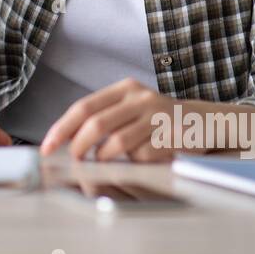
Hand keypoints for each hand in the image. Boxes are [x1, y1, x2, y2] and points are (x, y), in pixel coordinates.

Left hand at [40, 78, 190, 161]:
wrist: (207, 122)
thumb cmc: (160, 120)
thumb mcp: (133, 109)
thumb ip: (105, 118)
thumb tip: (68, 142)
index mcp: (125, 89)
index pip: (84, 107)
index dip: (62, 128)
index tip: (47, 147)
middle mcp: (140, 98)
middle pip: (96, 124)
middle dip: (78, 147)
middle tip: (72, 162)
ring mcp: (157, 116)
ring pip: (117, 143)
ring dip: (104, 159)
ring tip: (103, 165)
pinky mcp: (171, 136)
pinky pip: (141, 156)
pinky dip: (133, 164)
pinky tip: (139, 162)